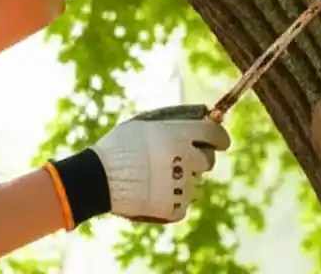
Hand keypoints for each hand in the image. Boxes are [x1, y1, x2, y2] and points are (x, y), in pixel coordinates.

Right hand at [91, 106, 229, 222]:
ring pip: (195, 182)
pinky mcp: (177, 207)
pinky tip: (153, 191)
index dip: (220, 138)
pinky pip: (184, 200)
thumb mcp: (145, 122)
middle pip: (208, 160)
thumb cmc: (121, 145)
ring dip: (183, 177)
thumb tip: (204, 112)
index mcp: (181, 137)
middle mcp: (188, 160)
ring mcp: (184, 186)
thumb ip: (175, 118)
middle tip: (176, 157)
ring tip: (156, 176)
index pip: (216, 135)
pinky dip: (173, 197)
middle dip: (197, 158)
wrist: (101, 179)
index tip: (220, 141)